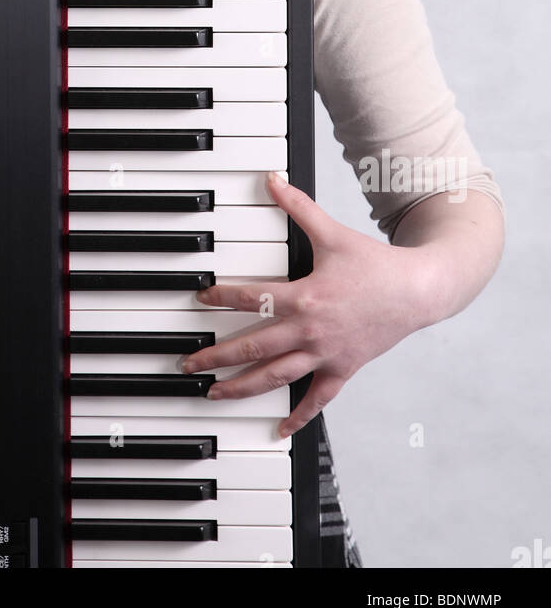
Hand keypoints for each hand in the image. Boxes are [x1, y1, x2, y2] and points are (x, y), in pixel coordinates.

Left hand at [180, 171, 437, 436]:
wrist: (418, 292)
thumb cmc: (375, 265)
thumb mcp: (332, 233)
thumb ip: (298, 207)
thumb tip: (273, 179)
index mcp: (305, 297)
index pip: (253, 298)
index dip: (222, 297)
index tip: (200, 300)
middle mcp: (311, 331)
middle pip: (254, 347)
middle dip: (217, 356)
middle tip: (189, 363)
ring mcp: (326, 354)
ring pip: (276, 377)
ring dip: (242, 388)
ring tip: (215, 394)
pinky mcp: (343, 369)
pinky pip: (317, 398)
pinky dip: (298, 415)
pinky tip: (279, 428)